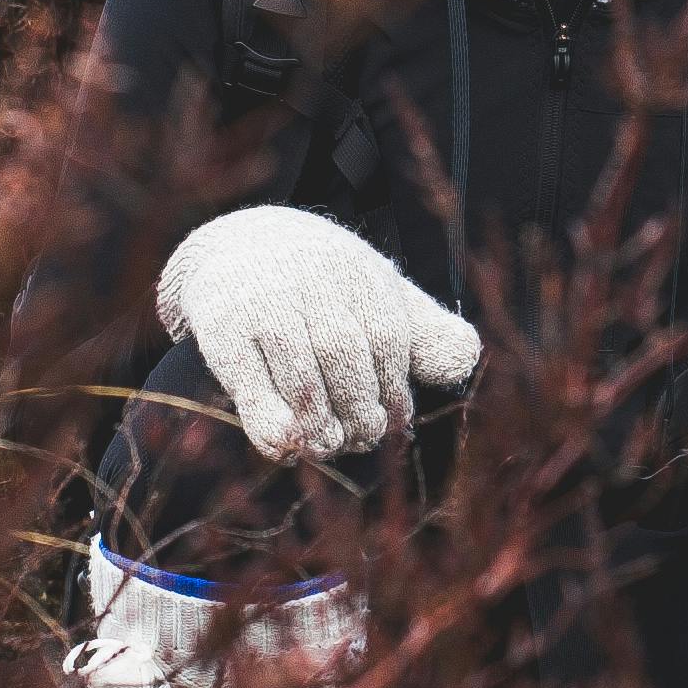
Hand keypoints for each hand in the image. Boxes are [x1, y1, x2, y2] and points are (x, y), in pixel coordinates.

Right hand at [153, 205, 481, 460]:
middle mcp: (310, 279)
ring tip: (328, 446)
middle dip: (358, 407)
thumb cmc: (323, 283)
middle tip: (361, 439)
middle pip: (343, 352)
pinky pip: (248, 380)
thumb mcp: (376, 292)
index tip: (392, 423)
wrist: (237, 242)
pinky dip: (268, 420)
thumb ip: (422, 330)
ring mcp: (262, 301)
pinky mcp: (220, 325)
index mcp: (357, 271)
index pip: (387, 337)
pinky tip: (285, 446)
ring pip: (299, 371)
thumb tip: (467, 360)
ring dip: (319, 422)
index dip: (393, 389)